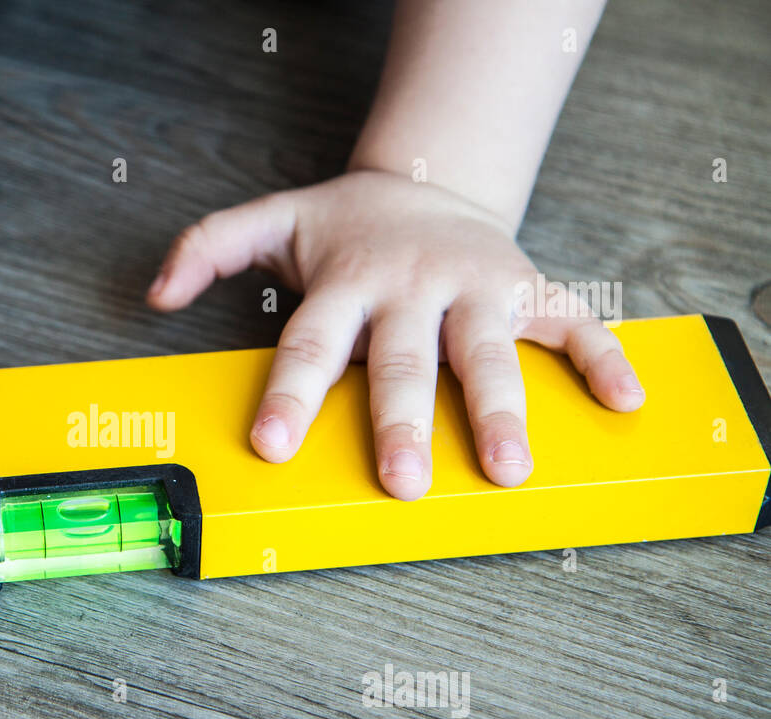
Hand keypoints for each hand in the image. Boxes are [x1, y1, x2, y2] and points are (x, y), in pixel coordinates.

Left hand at [147, 170, 644, 499]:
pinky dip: (602, 360)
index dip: (289, 394)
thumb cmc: (346, 223)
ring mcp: (476, 288)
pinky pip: (576, 323)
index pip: (309, 343)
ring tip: (506, 470)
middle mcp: (411, 287)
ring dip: (500, 411)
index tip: (272, 445)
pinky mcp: (529, 288)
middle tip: (403, 481)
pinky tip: (622, 403)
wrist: (428, 180)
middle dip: (402, 422)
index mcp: (346, 281)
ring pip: (489, 354)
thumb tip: (153, 293)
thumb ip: (209, 248)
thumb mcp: (272, 220)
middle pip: (402, 362)